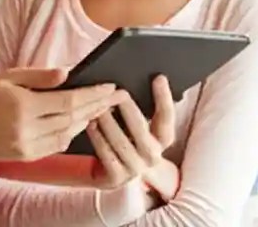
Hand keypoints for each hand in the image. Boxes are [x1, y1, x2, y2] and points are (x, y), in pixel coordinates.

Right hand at [0, 67, 126, 161]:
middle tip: (116, 97)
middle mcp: (26, 129)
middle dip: (97, 106)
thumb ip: (40, 76)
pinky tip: (79, 123)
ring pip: (66, 134)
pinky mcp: (24, 157)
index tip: (110, 87)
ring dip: (86, 120)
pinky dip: (69, 134)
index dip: (93, 94)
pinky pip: (55, 146)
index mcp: (23, 106)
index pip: (68, 101)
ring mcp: (25, 146)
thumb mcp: (10, 77)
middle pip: (72, 118)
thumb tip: (69, 73)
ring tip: (101, 107)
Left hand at [86, 75, 177, 196]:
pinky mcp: (117, 178)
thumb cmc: (126, 139)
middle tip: (120, 94)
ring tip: (100, 108)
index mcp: (161, 140)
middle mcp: (152, 157)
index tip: (159, 78)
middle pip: (143, 131)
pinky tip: (90, 124)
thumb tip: (138, 80)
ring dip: (110, 124)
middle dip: (131, 111)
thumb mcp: (137, 125)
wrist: (113, 173)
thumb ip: (138, 106)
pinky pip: (107, 156)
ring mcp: (135, 169)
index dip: (164, 98)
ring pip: (122, 144)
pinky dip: (98, 139)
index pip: (167, 118)